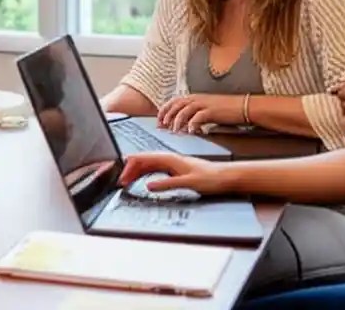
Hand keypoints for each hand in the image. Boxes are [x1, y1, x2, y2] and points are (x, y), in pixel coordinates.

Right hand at [117, 152, 231, 194]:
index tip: (122, 179)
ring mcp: (171, 163)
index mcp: (169, 159)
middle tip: (119, 182)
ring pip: (146, 164)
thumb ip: (168, 184)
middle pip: (141, 160)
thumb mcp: (189, 183)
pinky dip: (143, 173)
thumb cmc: (211, 178)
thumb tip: (149, 185)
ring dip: (134, 171)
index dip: (129, 168)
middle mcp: (168, 158)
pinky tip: (141, 179)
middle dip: (128, 169)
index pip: (142, 159)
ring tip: (125, 181)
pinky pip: (153, 168)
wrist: (226, 177)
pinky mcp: (174, 168)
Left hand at [157, 93, 243, 132]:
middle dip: (167, 116)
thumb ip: (195, 112)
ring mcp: (204, 104)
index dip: (164, 111)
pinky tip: (190, 132)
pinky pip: (198, 117)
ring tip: (174, 131)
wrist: (245, 106)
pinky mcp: (212, 111)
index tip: (158, 121)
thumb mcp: (207, 107)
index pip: (174, 101)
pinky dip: (192, 124)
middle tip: (162, 127)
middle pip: (176, 105)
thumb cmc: (226, 109)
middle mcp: (197, 98)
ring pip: (184, 111)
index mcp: (195, 97)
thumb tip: (183, 123)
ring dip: (177, 122)